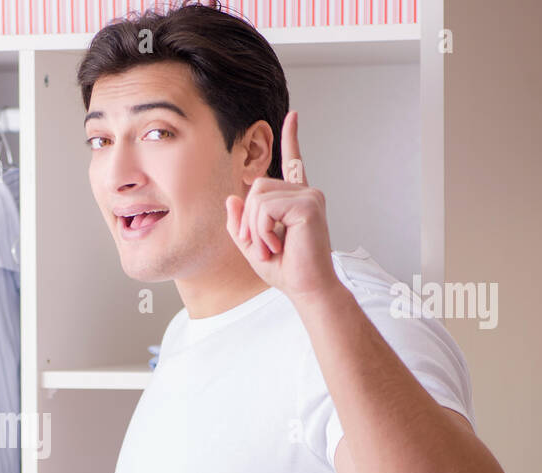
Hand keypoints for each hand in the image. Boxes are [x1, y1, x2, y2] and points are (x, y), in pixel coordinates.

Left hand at [224, 110, 341, 302]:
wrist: (306, 287)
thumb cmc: (285, 269)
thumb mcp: (252, 245)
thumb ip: (240, 223)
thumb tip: (232, 197)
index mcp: (295, 200)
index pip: (292, 163)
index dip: (290, 139)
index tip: (292, 116)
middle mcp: (306, 193)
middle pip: (256, 187)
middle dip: (249, 220)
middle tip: (263, 246)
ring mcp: (309, 196)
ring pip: (258, 198)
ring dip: (255, 228)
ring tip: (271, 247)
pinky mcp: (308, 204)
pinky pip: (266, 208)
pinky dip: (263, 230)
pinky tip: (277, 245)